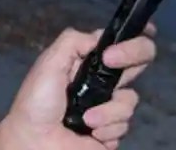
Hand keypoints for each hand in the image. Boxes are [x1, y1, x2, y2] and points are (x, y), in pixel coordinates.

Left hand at [0, 24, 157, 148]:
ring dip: (108, 110)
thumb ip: (74, 41)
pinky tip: (90, 133)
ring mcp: (110, 107)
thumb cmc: (37, 101)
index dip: (134, 36)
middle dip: (134, 54)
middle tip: (112, 62)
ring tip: (87, 119)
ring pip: (130, 99)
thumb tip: (100, 37)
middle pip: (140, 60)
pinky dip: (107, 129)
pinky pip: (124, 126)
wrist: (34, 140)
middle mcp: (104, 82)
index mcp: (90, 63)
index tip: (126, 42)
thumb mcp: (50, 62)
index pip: (120, 42)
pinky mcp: (112, 132)